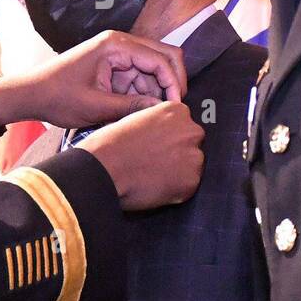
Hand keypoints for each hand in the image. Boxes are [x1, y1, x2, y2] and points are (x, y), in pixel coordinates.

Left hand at [0, 30, 187, 128]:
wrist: (32, 94)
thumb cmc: (58, 97)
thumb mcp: (97, 106)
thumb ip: (132, 107)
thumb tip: (162, 110)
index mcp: (116, 45)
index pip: (159, 58)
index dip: (173, 83)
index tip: (177, 107)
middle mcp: (120, 43)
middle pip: (162, 56)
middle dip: (171, 82)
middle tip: (174, 109)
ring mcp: (117, 54)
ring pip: (153, 69)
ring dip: (155, 91)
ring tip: (150, 115)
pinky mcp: (114, 66)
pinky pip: (139, 77)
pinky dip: (143, 93)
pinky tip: (138, 112)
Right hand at [77, 101, 203, 210]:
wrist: (105, 169)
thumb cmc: (111, 144)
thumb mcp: (136, 119)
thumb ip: (157, 125)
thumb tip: (162, 136)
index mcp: (176, 111)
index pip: (183, 125)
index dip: (169, 138)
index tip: (158, 146)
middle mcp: (191, 131)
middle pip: (192, 143)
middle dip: (178, 152)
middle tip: (156, 162)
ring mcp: (194, 157)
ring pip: (192, 165)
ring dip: (178, 171)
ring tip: (153, 176)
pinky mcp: (192, 181)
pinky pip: (188, 186)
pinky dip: (175, 189)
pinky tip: (156, 187)